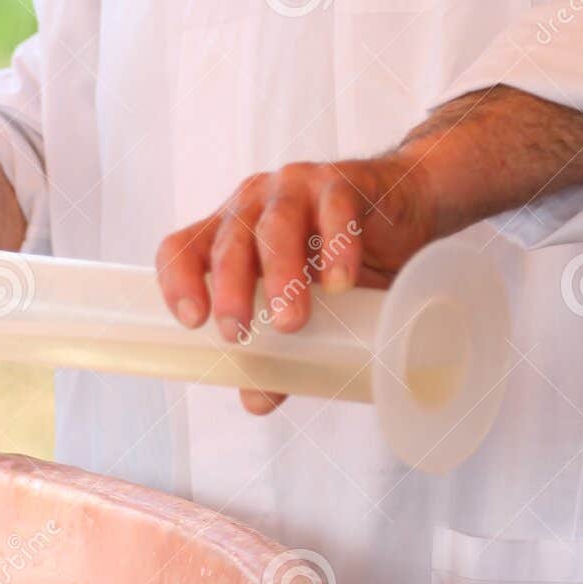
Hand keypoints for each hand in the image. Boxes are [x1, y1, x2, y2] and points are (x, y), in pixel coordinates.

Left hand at [155, 155, 439, 413]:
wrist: (405, 214)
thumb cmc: (336, 264)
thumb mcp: (306, 309)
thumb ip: (278, 352)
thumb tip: (256, 401)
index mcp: (227, 235)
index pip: (181, 249)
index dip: (177, 281)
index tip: (192, 322)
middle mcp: (251, 206)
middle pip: (227, 244)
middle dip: (229, 291)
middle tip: (238, 333)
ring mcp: (294, 189)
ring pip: (275, 227)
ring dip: (279, 275)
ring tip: (290, 322)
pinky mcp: (341, 183)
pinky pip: (334, 210)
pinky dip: (337, 247)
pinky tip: (340, 282)